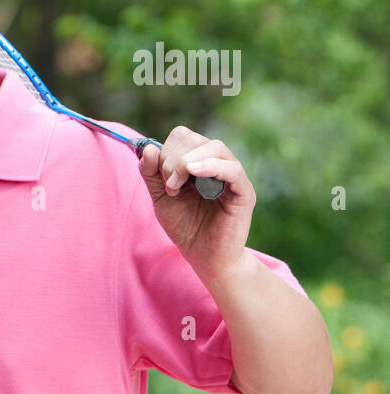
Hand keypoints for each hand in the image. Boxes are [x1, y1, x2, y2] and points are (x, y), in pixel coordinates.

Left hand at [138, 126, 255, 281]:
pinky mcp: (243, 192)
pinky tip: (194, 172)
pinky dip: (212, 166)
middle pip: (196, 139)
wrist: (204, 257)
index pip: (183, 136)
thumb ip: (151, 174)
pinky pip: (232, 169)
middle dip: (173, 159)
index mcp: (198, 162)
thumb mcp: (161, 198)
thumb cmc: (185, 227)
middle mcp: (217, 164)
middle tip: (169, 187)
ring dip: (186, 163)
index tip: (160, 177)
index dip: (166, 150)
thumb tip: (149, 148)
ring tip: (176, 187)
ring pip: (214, 148)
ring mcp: (232, 176)